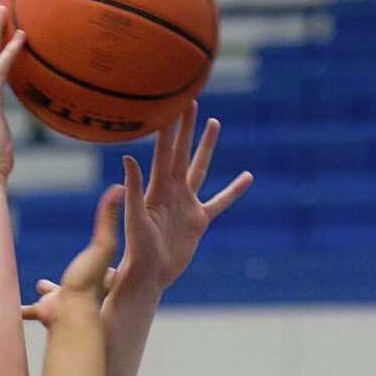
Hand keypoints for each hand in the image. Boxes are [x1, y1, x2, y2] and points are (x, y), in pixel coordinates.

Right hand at [24, 186, 122, 324]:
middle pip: (76, 277)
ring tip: (40, 285)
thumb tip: (119, 187)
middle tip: (78, 258)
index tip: (105, 243)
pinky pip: (31, 312)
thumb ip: (108, 218)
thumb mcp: (103, 244)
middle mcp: (81, 289)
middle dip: (79, 264)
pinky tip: (13, 310)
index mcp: (96, 274)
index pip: (101, 259)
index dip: (103, 250)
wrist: (71, 316)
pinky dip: (23, 311)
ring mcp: (63, 302)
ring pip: (52, 295)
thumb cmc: (88, 283)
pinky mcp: (46, 312)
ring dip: (47, 291)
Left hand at [118, 104, 252, 292]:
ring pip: (200, 168)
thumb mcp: (136, 217)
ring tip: (215, 123)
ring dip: (206, 147)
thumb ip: (133, 188)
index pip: (164, 150)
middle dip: (187, 127)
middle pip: (181, 151)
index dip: (169, 127)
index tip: (173, 102)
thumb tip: (127, 158)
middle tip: (191, 99)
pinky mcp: (198, 221)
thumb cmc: (138, 249)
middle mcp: (173, 191)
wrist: (150, 275)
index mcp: (158, 187)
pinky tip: (247, 178)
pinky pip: (220, 202)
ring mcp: (187, 204)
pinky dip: (233, 191)